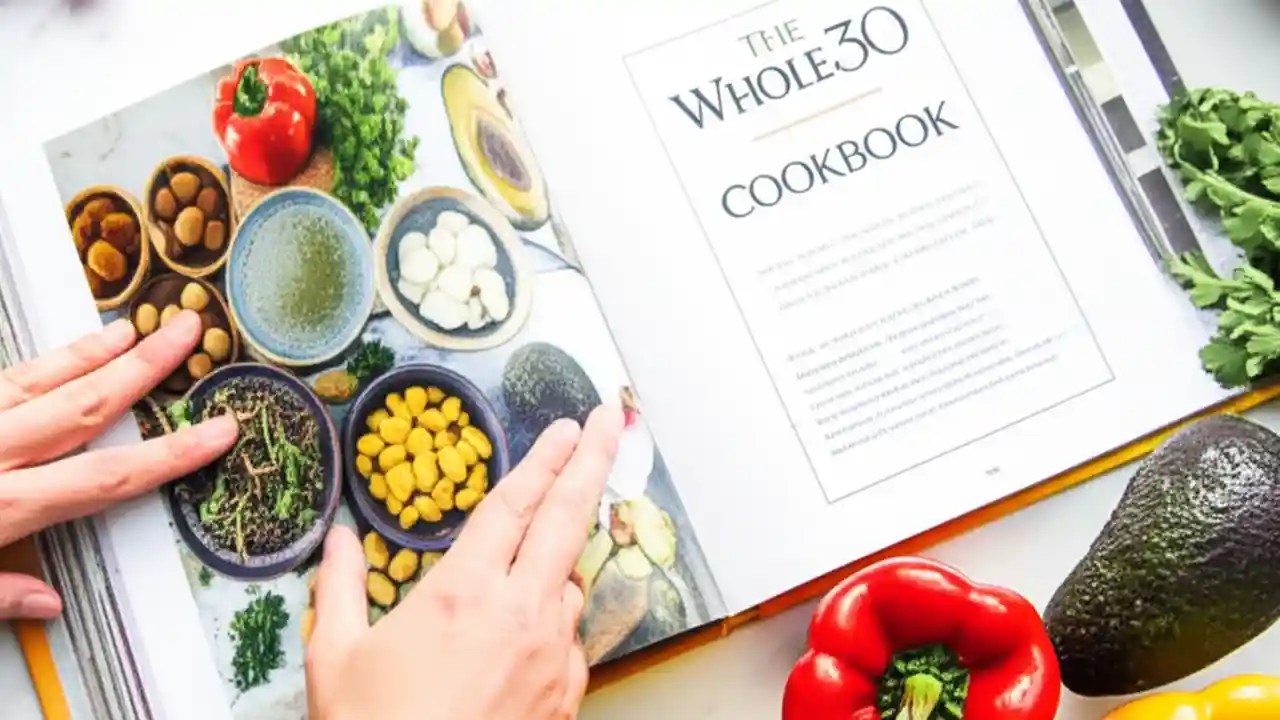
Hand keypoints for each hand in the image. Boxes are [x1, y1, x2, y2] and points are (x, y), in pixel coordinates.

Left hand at [0, 312, 237, 618]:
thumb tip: (46, 603)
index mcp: (3, 508)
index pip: (108, 476)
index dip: (172, 453)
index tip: (220, 430)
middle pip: (84, 406)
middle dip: (144, 367)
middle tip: (186, 332)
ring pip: (37, 382)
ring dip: (89, 354)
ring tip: (128, 330)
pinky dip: (33, 364)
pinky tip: (51, 355)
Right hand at [306, 405, 623, 719]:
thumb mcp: (335, 657)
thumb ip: (338, 588)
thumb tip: (335, 542)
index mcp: (462, 591)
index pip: (514, 503)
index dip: (543, 458)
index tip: (568, 427)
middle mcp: (519, 611)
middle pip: (567, 517)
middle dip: (593, 460)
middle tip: (612, 422)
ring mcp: (550, 652)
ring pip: (570, 579)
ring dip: (562, 553)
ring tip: (546, 541)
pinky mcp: (565, 691)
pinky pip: (569, 635)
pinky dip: (555, 616)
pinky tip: (531, 624)